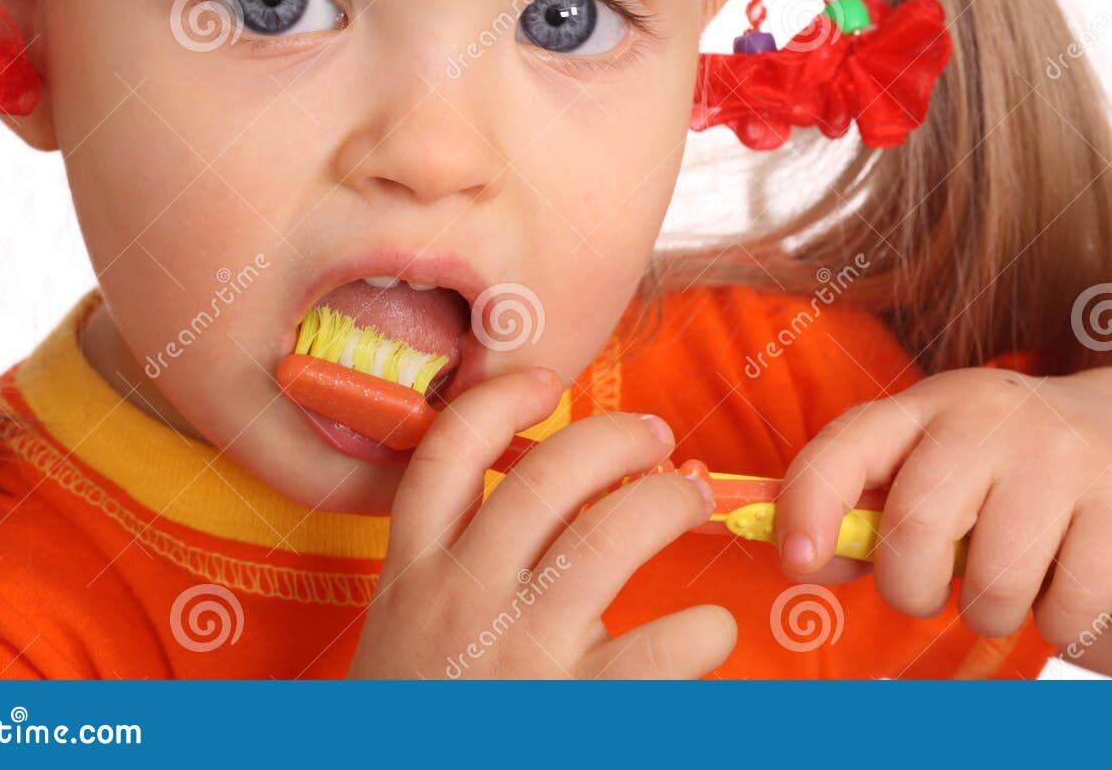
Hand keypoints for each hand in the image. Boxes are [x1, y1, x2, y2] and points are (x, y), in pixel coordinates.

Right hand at [347, 369, 736, 677]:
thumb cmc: (418, 728)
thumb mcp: (403, 644)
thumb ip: (452, 577)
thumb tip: (547, 520)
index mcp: (408, 580)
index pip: (444, 455)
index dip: (499, 400)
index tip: (546, 382)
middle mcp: (459, 602)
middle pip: (546, 476)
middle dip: (613, 437)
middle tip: (656, 436)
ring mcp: (520, 657)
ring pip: (611, 532)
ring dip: (667, 501)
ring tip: (694, 499)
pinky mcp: (579, 715)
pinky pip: (665, 646)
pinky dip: (704, 631)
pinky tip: (709, 635)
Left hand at [774, 367, 1111, 643]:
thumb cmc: (1005, 472)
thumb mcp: (933, 466)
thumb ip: (867, 510)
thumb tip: (804, 560)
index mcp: (923, 406)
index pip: (845, 446)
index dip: (808, 505)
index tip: (799, 560)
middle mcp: (987, 414)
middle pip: (915, 529)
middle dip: (910, 589)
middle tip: (932, 589)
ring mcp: (1060, 451)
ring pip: (994, 583)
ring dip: (990, 612)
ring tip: (1005, 583)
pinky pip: (1068, 604)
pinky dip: (1059, 620)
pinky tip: (1065, 582)